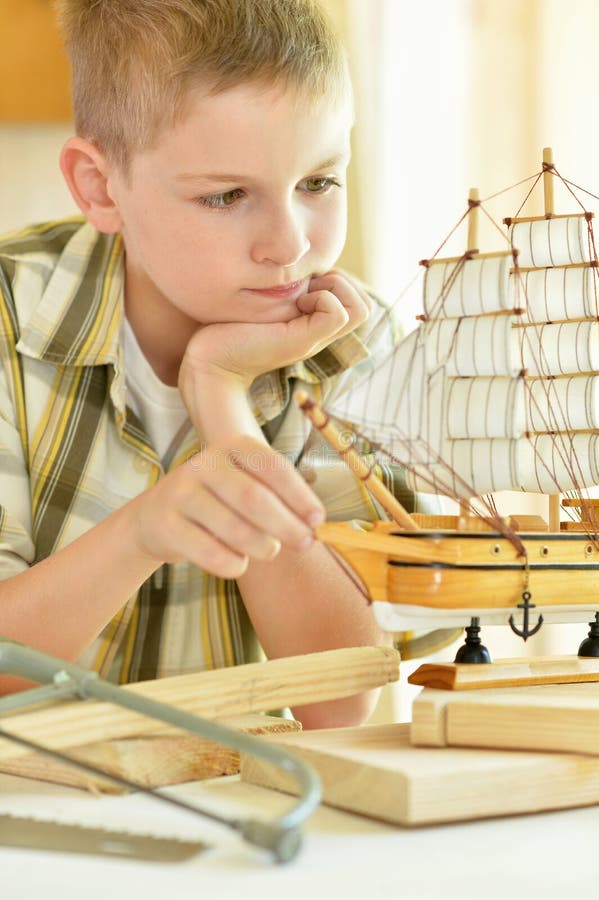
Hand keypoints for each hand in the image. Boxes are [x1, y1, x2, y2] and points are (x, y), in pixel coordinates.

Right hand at [129, 434, 324, 577]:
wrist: (155, 517)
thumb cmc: (215, 502)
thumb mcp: (244, 485)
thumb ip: (277, 499)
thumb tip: (313, 525)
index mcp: (231, 447)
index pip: (273, 468)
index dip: (300, 495)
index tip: (318, 520)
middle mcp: (204, 464)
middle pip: (255, 498)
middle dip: (287, 525)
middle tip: (305, 544)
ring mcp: (181, 493)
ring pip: (236, 530)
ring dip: (263, 547)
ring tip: (269, 550)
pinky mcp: (167, 525)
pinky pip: (212, 554)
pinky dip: (235, 565)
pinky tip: (239, 562)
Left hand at [179, 270, 372, 390]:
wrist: (208, 363)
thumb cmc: (224, 331)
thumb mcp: (258, 303)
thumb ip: (278, 290)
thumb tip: (289, 262)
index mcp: (311, 324)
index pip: (354, 299)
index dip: (337, 280)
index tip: (303, 282)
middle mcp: (317, 333)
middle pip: (364, 305)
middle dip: (342, 282)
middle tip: (307, 286)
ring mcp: (313, 338)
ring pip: (360, 309)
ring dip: (336, 289)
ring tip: (303, 294)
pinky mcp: (302, 341)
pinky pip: (338, 313)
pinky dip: (322, 298)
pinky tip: (295, 302)